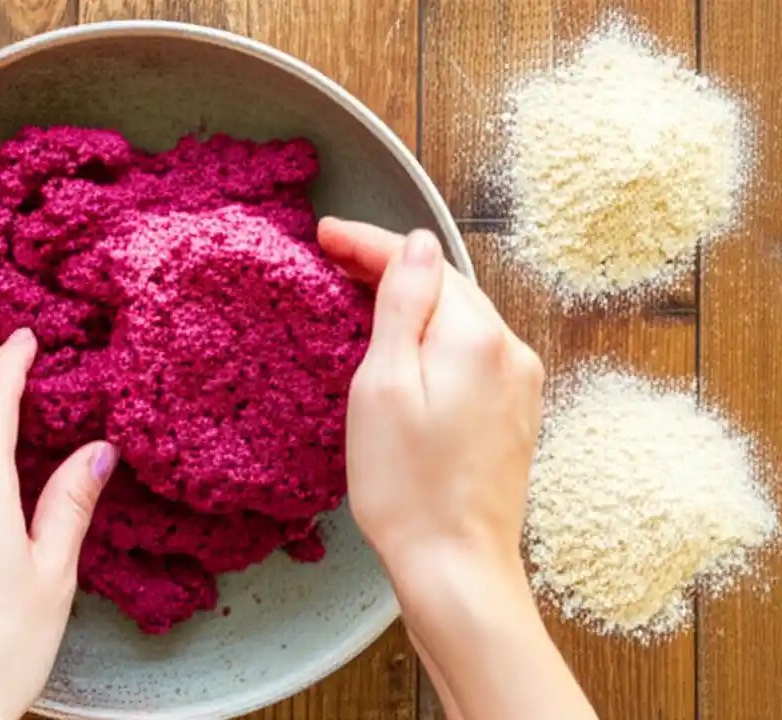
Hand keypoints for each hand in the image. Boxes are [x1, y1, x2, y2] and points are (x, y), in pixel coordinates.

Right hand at [320, 219, 543, 575]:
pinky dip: (436, 338)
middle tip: (333, 258)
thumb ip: (402, 304)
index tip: (324, 234)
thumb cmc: (406, 486)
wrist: (456, 566)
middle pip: (445, 286)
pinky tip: (408, 348)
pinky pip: (473, 353)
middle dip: (390, 266)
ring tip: (361, 296)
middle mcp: (510, 350)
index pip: (418, 263)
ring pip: (460, 318)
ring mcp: (519, 383)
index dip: (367, 243)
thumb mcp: (383, 385)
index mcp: (475, 335)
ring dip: (414, 301)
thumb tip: (415, 245)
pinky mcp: (515, 413)